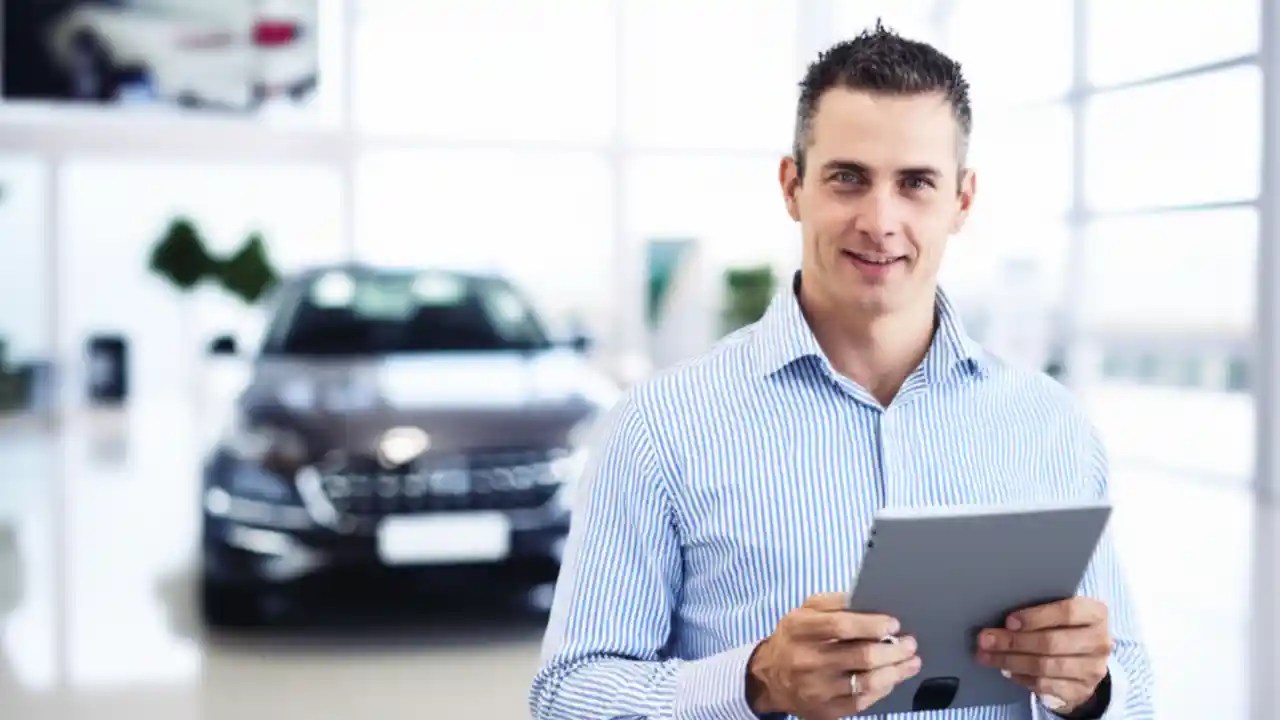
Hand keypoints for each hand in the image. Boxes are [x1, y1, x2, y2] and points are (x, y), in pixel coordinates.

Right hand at [747, 592, 921, 719]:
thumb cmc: (795, 638)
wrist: (770, 677)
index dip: (872, 625)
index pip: (841, 626)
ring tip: (911, 662)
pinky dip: (882, 689)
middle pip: (860, 656)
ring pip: (866, 682)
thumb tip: (870, 603)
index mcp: (798, 629)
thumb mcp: (804, 611)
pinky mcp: (824, 711)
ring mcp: (815, 689)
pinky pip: (862, 701)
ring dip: (895, 671)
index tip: (894, 623)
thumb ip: (833, 602)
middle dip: (893, 649)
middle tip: (910, 643)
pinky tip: (892, 678)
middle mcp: (805, 661)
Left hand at [976, 597, 1113, 716]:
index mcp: (1096, 614)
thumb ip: (1040, 610)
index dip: (1036, 616)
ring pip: (1045, 666)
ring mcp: (1092, 669)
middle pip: (1051, 642)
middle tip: (986, 639)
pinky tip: (1007, 670)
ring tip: (988, 656)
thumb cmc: (1066, 627)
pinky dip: (1021, 677)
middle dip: (1013, 641)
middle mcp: (1099, 641)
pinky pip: (1045, 685)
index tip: (1008, 621)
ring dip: (1011, 661)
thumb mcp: (1061, 612)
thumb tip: (1002, 617)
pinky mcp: (1081, 690)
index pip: (1068, 612)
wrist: (1086, 660)